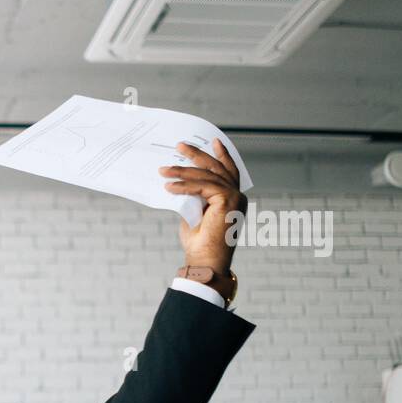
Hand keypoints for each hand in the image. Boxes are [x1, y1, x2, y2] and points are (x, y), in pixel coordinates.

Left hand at [159, 139, 246, 273]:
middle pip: (217, 168)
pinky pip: (202, 186)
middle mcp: (238, 195)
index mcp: (233, 198)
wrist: (204, 261)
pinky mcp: (227, 200)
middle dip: (198, 155)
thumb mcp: (194, 213)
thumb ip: (194, 197)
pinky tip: (169, 186)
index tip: (213, 141)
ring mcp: (235, 197)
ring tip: (163, 170)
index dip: (222, 155)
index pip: (228, 171)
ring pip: (207, 176)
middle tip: (180, 146)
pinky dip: (184, 185)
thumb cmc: (199, 243)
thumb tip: (180, 182)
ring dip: (182, 171)